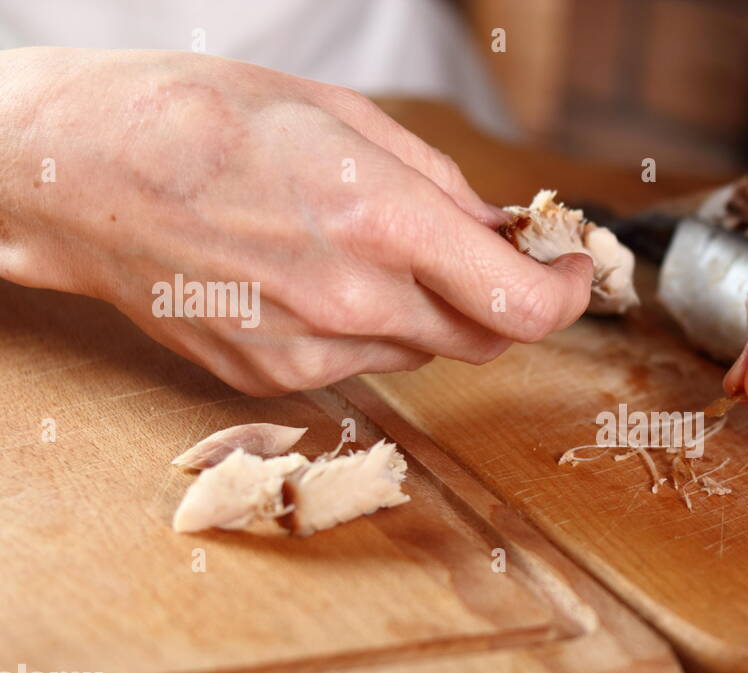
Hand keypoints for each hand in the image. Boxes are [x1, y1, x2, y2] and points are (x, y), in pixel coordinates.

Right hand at [0, 48, 592, 394]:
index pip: (521, 303)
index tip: (568, 270)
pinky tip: (324, 278)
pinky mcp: (275, 380)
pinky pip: (364, 364)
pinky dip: (375, 329)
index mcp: (380, 218)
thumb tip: (504, 231)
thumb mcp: (343, 117)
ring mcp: (311, 350)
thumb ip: (441, 186)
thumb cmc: (201, 120)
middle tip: (497, 257)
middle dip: (507, 300)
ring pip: (427, 352)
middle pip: (485, 337)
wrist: (77, 177)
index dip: (564, 294)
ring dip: (436, 311)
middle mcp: (352, 299)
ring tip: (380, 251)